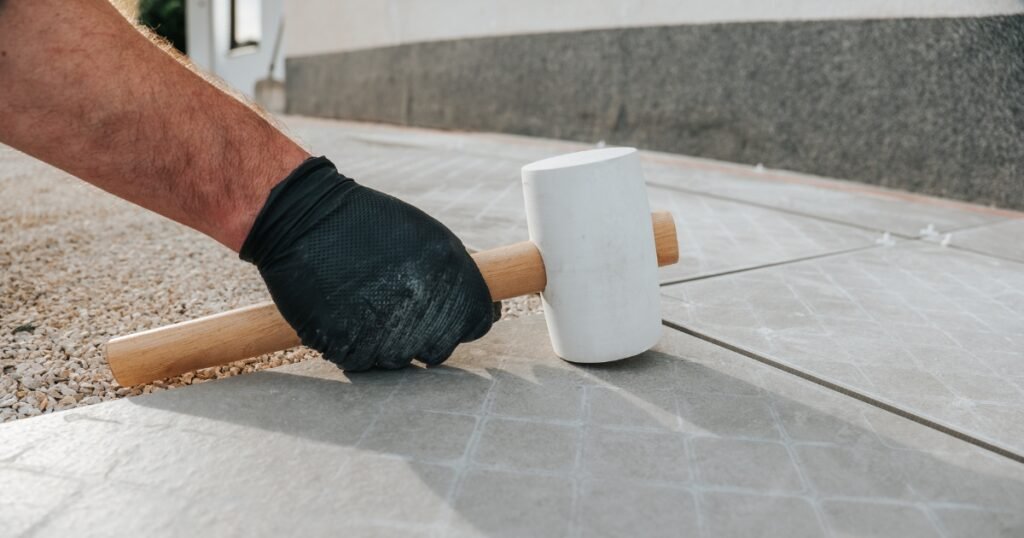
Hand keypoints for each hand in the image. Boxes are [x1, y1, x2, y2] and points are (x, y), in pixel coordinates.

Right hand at [240, 157, 494, 369]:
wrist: (304, 219)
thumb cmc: (371, 224)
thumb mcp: (430, 239)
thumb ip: (460, 278)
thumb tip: (489, 311)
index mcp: (454, 282)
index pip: (477, 324)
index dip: (460, 318)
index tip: (442, 309)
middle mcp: (426, 313)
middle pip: (441, 349)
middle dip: (425, 332)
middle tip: (396, 302)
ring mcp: (387, 336)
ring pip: (400, 359)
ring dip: (387, 339)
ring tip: (365, 299)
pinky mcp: (349, 349)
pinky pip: (363, 361)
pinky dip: (355, 343)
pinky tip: (344, 309)